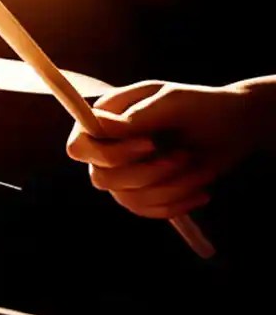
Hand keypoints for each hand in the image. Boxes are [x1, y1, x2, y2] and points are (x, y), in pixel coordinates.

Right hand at [65, 79, 267, 218]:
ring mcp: (123, 173)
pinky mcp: (142, 192)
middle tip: (184, 156)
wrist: (234, 127)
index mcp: (105, 119)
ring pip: (127, 197)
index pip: (80, 147)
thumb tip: (97, 124)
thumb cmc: (201, 106)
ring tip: (201, 169)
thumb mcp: (172, 103)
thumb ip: (136, 116)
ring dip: (170, 187)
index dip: (109, 153)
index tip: (150, 144)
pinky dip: (176, 203)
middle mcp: (107, 148)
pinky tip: (201, 191)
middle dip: (148, 173)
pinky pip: (146, 210)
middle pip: (101, 178)